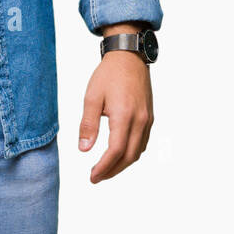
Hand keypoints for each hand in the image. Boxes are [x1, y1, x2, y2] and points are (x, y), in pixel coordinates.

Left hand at [79, 42, 153, 182]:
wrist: (129, 57)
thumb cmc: (109, 75)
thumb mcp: (92, 97)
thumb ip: (88, 124)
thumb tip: (84, 149)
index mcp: (124, 115)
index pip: (116, 151)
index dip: (104, 168)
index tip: (92, 176)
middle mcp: (140, 120)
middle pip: (129, 157)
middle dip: (112, 171)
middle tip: (96, 177)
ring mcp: (147, 120)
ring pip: (138, 152)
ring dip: (122, 164)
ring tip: (106, 169)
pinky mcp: (149, 117)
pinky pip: (143, 142)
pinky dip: (131, 153)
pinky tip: (120, 154)